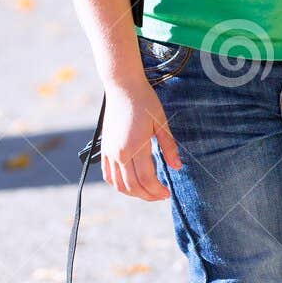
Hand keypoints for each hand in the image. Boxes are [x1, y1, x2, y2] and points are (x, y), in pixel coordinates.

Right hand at [100, 79, 181, 200]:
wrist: (122, 87)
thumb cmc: (144, 101)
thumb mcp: (161, 122)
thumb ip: (169, 147)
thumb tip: (177, 167)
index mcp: (135, 146)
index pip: (146, 179)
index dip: (157, 191)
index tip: (167, 194)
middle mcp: (119, 152)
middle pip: (132, 186)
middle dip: (147, 196)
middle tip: (160, 196)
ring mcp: (109, 151)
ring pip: (118, 184)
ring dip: (133, 193)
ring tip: (147, 193)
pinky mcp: (104, 148)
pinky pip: (108, 175)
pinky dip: (118, 185)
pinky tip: (129, 185)